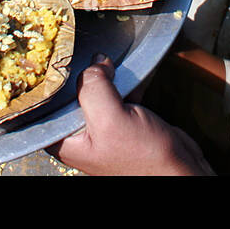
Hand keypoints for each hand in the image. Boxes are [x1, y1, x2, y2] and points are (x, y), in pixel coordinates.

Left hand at [51, 55, 211, 175]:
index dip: (57, 78)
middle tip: (95, 58)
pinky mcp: (122, 121)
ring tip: (114, 66)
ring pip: (97, 90)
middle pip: (72, 92)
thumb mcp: (111, 119)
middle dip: (85, 73)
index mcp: (65, 140)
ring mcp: (102, 127)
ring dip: (107, 76)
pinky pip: (118, 94)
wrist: (181, 171)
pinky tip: (131, 76)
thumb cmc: (144, 160)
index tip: (65, 57)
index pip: (48, 101)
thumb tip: (94, 62)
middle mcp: (79, 134)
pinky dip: (125, 83)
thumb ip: (94, 88)